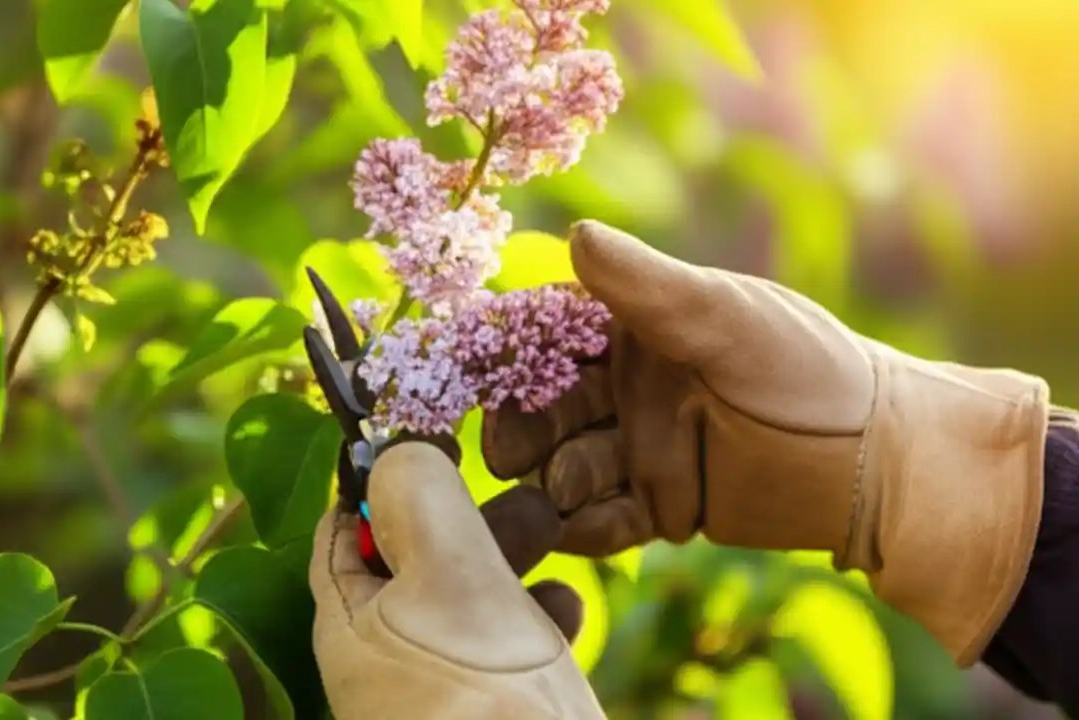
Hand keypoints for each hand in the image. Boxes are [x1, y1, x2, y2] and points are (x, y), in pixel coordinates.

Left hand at [309, 441, 603, 718]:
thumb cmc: (486, 708)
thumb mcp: (455, 584)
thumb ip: (424, 505)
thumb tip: (399, 447)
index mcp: (350, 622)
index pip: (340, 527)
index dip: (380, 475)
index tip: (433, 433)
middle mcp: (385, 655)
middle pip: (412, 556)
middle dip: (466, 515)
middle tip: (519, 486)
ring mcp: (438, 688)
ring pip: (467, 595)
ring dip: (510, 556)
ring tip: (556, 531)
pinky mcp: (489, 712)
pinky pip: (504, 646)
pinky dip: (535, 616)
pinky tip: (569, 612)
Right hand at [481, 220, 1049, 664]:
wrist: (873, 461)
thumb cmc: (806, 368)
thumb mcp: (725, 317)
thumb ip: (647, 286)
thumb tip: (576, 235)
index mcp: (633, 328)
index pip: (548, 333)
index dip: (505, 349)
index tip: (468, 367)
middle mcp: (624, 388)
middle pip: (542, 409)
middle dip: (520, 429)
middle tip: (510, 451)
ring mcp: (637, 449)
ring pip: (565, 469)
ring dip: (556, 481)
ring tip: (568, 489)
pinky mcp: (656, 508)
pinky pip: (601, 521)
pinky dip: (588, 527)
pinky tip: (586, 527)